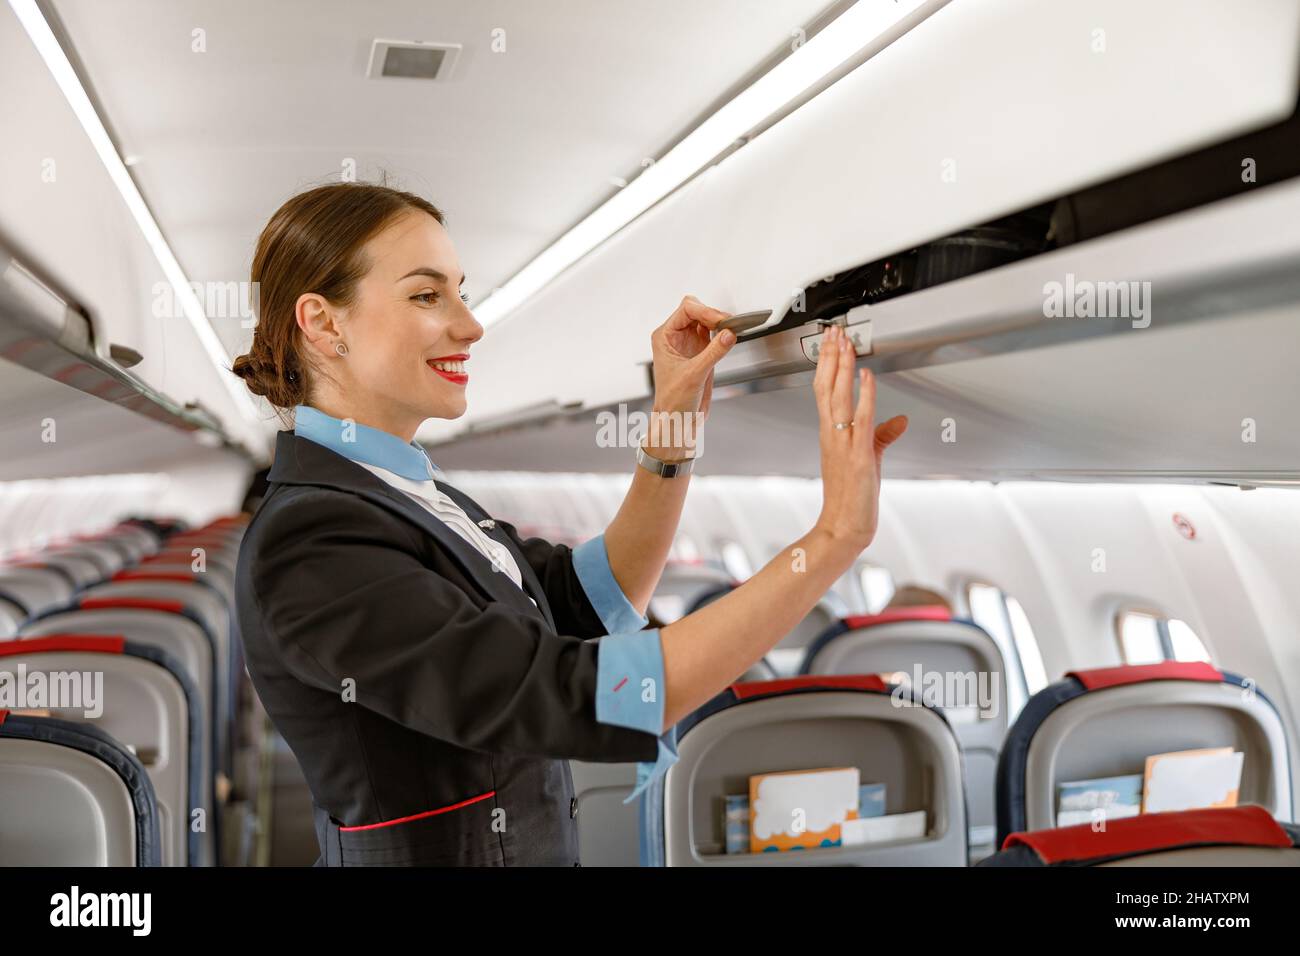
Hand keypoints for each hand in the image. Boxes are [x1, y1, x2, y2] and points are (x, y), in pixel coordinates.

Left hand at [649, 295, 735, 421]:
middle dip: (714, 314)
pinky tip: (731, 336)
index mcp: (665, 337)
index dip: (705, 311)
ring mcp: (690, 343)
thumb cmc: (673, 401)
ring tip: (733, 328)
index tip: (721, 320)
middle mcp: (676, 336)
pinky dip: (725, 333)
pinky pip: (715, 334)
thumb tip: (729, 335)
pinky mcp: (702, 352)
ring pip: (707, 320)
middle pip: (697, 310)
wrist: (678, 419)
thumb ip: (713, 353)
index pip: (686, 310)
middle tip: (730, 324)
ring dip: (721, 322)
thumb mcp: (693, 375)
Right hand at [812, 324, 907, 546]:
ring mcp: (842, 443)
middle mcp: (831, 434)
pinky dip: (864, 395)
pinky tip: (867, 377)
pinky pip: (860, 418)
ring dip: (842, 368)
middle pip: (825, 386)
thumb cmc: (851, 497)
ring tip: (845, 343)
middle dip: (831, 357)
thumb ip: (883, 435)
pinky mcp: (857, 455)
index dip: (827, 364)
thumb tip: (900, 420)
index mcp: (830, 433)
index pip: (824, 390)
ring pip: (837, 396)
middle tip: (833, 331)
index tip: (831, 343)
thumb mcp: (869, 459)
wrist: (843, 526)